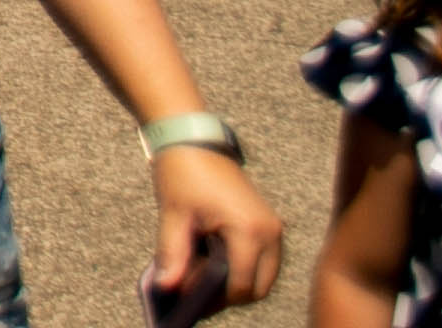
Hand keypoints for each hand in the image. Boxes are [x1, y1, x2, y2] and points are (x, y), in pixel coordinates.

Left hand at [146, 143, 280, 308]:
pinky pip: (261, 260)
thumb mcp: (174, 215)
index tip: (189, 303)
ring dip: (236, 284)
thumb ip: (172, 255)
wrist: (194, 138)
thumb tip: (167, 288)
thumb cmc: (184, 173)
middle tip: (195, 298)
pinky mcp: (267, 225)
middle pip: (257, 287)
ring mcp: (273, 228)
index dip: (215, 300)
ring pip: (262, 276)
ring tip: (199, 281)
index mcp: (250, 231)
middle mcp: (271, 233)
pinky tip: (210, 266)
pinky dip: (241, 269)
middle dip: (229, 297)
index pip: (241, 286)